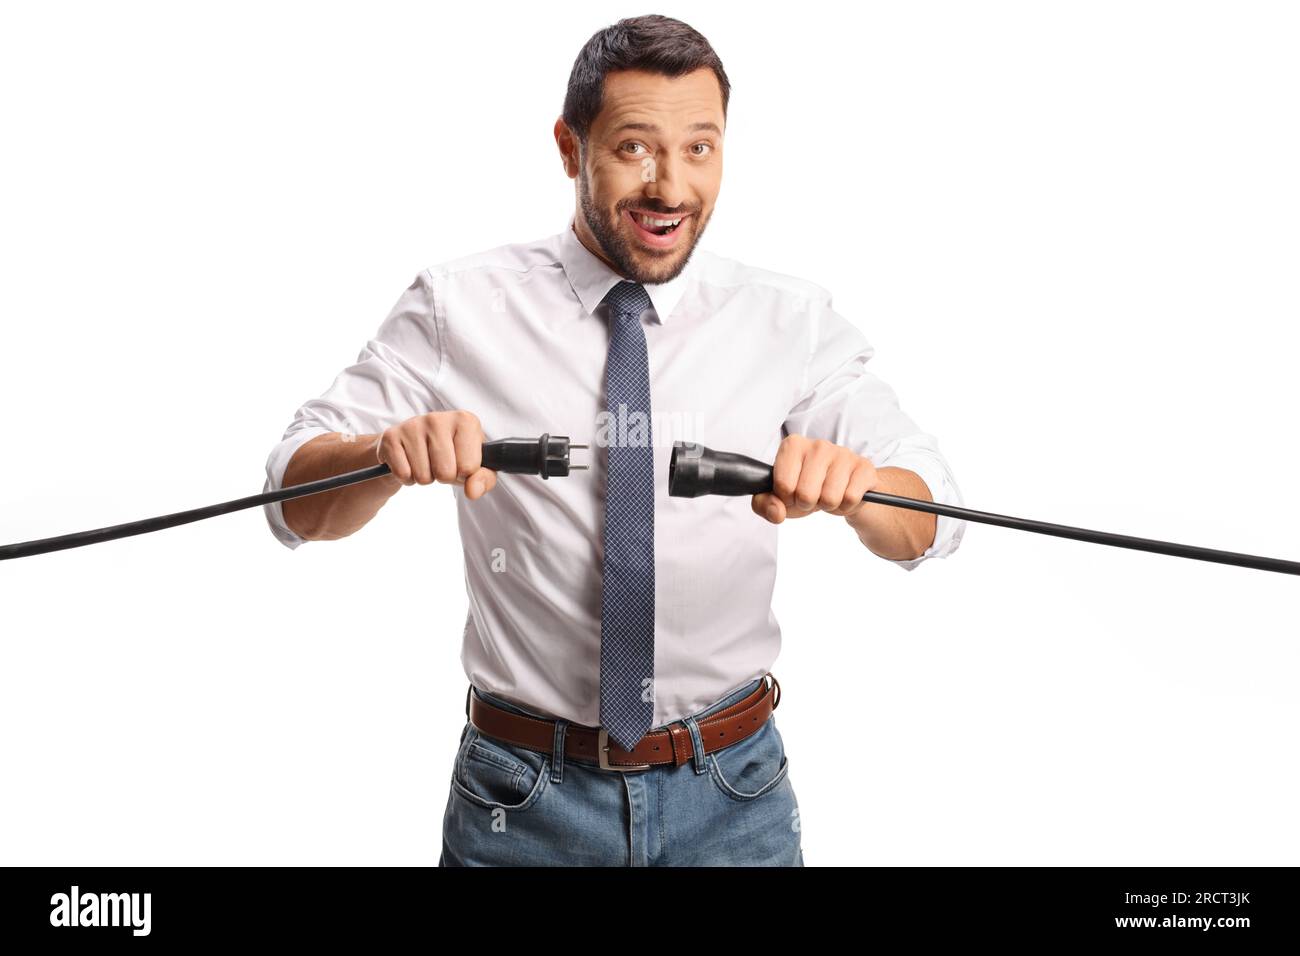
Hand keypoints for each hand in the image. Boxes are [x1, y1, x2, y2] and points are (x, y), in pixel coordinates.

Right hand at [376, 410, 497, 499]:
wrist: (411, 447)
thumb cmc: (448, 455)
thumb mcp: (474, 467)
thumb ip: (483, 480)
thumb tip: (473, 491)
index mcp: (465, 421)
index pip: (470, 467)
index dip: (463, 473)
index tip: (458, 462)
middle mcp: (438, 418)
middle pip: (446, 473)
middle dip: (443, 477)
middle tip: (438, 464)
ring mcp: (413, 425)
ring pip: (423, 476)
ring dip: (424, 478)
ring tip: (424, 462)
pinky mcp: (391, 436)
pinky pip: (403, 474)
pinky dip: (406, 477)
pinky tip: (408, 462)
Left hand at [752, 434, 877, 523]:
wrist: (843, 490)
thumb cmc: (808, 489)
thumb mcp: (780, 498)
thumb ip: (764, 505)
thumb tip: (776, 512)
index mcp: (793, 446)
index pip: (782, 485)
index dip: (786, 499)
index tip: (792, 493)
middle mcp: (818, 445)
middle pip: (805, 494)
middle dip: (808, 504)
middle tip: (813, 496)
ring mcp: (843, 453)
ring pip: (829, 498)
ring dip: (828, 506)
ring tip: (828, 495)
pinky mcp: (864, 466)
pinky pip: (851, 498)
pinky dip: (846, 506)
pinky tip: (844, 495)